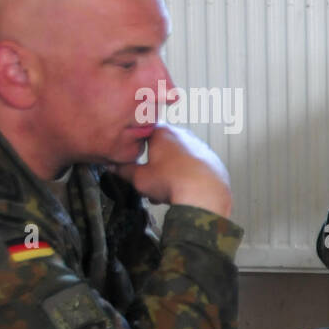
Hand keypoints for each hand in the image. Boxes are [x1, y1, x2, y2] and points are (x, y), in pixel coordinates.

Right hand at [111, 123, 231, 216]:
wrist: (205, 196)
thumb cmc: (173, 183)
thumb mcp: (139, 178)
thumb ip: (124, 170)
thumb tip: (114, 168)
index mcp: (164, 133)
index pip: (145, 132)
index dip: (137, 146)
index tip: (134, 158)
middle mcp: (185, 136)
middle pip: (163, 148)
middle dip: (154, 165)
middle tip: (149, 181)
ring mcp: (202, 149)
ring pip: (179, 160)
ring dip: (170, 174)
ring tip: (164, 193)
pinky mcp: (214, 163)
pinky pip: (195, 168)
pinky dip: (187, 178)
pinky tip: (182, 192)